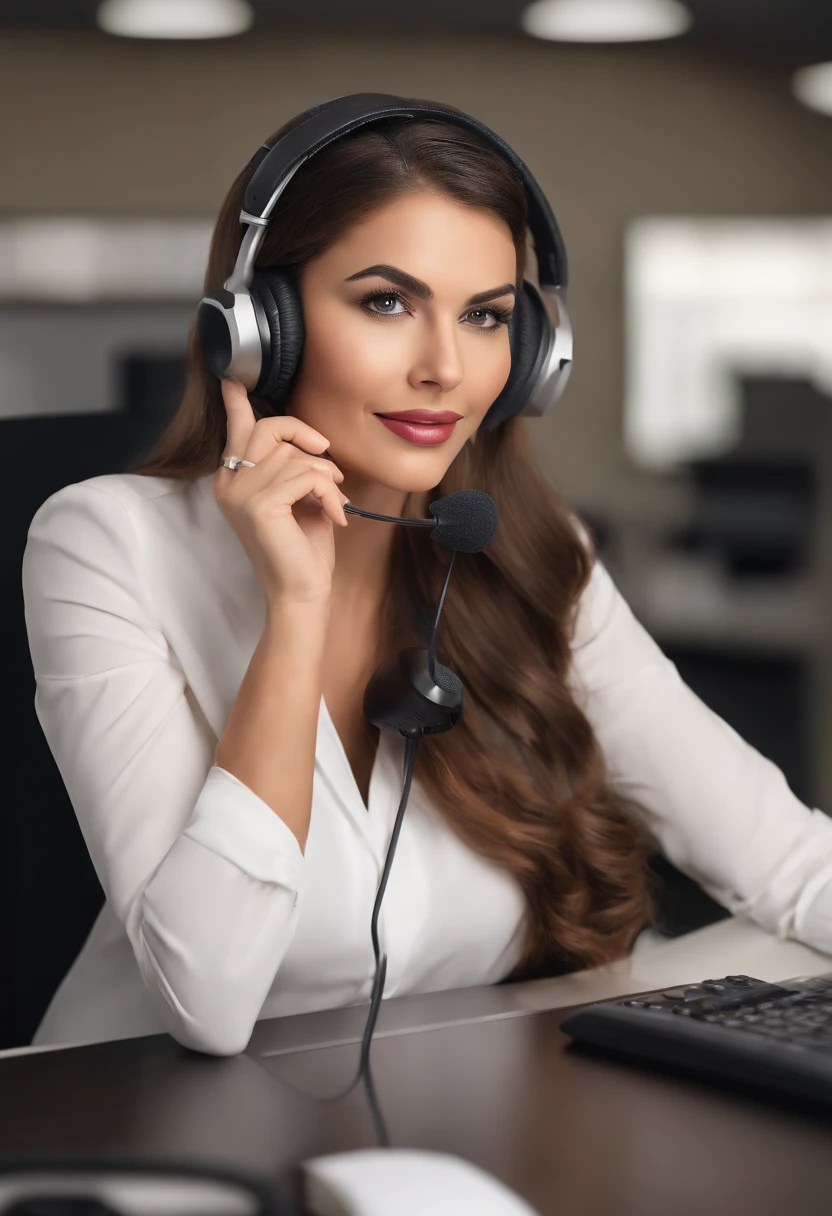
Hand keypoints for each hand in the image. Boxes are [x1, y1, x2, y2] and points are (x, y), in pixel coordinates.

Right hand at [214, 379, 348, 605]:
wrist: (301, 592)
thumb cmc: (303, 549)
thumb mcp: (298, 498)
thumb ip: (293, 468)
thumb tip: (309, 442)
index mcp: (233, 480)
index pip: (236, 430)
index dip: (237, 403)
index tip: (232, 379)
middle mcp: (229, 483)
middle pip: (268, 428)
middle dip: (304, 433)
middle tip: (327, 456)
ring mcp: (240, 493)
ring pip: (294, 455)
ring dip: (325, 476)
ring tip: (334, 501)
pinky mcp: (258, 504)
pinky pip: (305, 476)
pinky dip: (329, 493)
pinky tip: (335, 514)